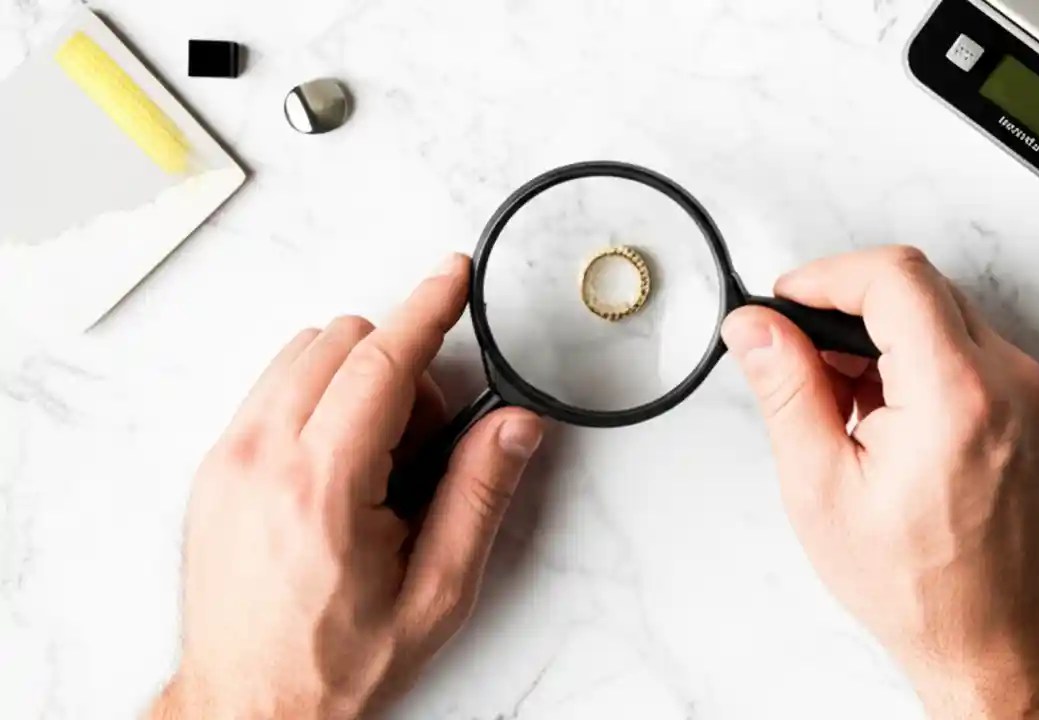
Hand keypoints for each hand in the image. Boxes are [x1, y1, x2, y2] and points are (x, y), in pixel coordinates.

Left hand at [150, 253, 543, 719]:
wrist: (248, 706)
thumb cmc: (335, 663)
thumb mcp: (435, 593)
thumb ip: (480, 497)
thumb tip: (515, 427)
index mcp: (322, 488)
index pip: (381, 363)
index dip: (427, 309)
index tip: (453, 275)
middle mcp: (261, 460)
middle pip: (338, 343)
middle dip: (399, 365)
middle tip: (424, 441)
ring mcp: (227, 461)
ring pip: (300, 355)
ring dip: (355, 378)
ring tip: (379, 458)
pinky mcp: (213, 469)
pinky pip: (271, 389)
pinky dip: (315, 397)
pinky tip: (339, 462)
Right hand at [721, 247, 1038, 718]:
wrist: (988, 632)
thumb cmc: (913, 581)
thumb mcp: (820, 485)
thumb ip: (786, 389)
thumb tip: (754, 327)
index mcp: (955, 396)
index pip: (894, 278)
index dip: (827, 276)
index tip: (786, 301)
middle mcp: (1006, 380)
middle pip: (917, 285)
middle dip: (847, 305)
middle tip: (800, 355)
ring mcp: (1024, 389)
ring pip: (939, 310)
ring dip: (878, 333)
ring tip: (838, 400)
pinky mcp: (1025, 401)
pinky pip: (962, 343)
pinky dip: (910, 356)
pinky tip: (877, 411)